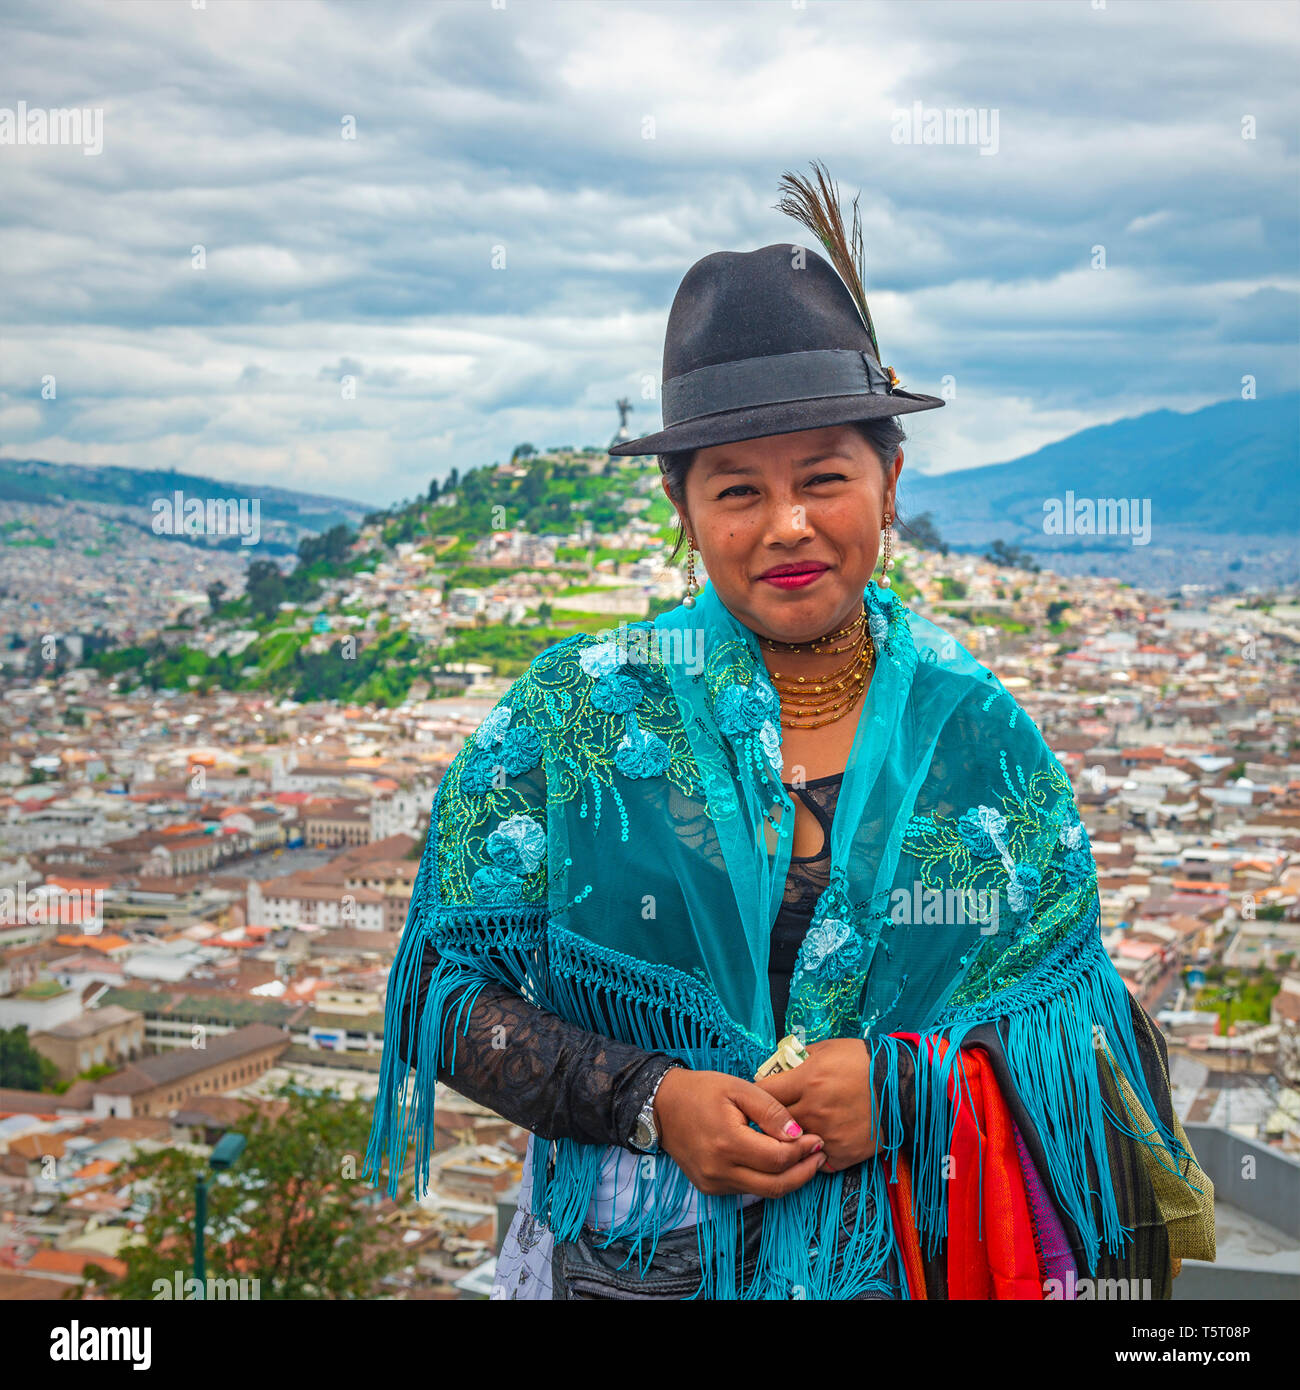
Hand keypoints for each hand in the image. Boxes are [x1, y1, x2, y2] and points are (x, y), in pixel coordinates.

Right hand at [652, 1067, 827, 1197]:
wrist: (662, 1105)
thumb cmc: (702, 1090)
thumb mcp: (739, 1088)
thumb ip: (771, 1111)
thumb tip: (798, 1134)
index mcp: (728, 1142)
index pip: (777, 1159)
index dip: (803, 1151)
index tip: (817, 1139)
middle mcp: (720, 1170)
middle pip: (775, 1185)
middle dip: (803, 1173)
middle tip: (820, 1156)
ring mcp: (713, 1183)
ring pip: (763, 1192)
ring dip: (789, 1179)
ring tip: (805, 1160)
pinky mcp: (710, 1187)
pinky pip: (746, 1190)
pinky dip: (767, 1180)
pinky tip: (777, 1163)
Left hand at [752, 1038, 875, 1172]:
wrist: (904, 1086)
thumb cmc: (864, 1062)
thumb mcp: (827, 1049)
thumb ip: (798, 1060)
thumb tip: (775, 1069)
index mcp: (807, 1080)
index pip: (763, 1094)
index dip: (756, 1096)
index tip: (757, 1098)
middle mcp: (814, 1110)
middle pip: (772, 1123)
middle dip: (768, 1121)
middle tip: (768, 1119)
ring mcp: (828, 1135)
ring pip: (792, 1145)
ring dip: (790, 1139)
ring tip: (792, 1132)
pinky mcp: (843, 1154)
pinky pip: (815, 1160)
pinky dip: (813, 1154)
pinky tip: (817, 1142)